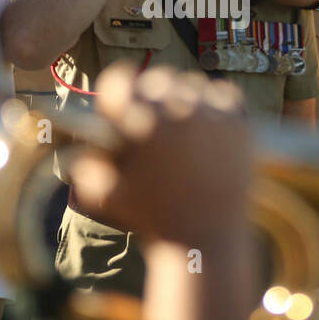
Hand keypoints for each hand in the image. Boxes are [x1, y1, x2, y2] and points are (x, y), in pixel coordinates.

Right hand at [66, 64, 251, 244]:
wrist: (207, 240)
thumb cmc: (153, 220)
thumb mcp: (108, 196)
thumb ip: (87, 168)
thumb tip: (80, 148)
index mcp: (141, 122)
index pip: (120, 81)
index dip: (114, 93)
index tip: (116, 105)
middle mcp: (177, 110)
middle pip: (156, 80)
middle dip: (147, 94)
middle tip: (147, 115)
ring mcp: (210, 114)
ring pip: (190, 84)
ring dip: (180, 97)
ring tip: (176, 118)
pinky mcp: (238, 123)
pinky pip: (222, 94)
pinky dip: (212, 103)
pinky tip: (204, 120)